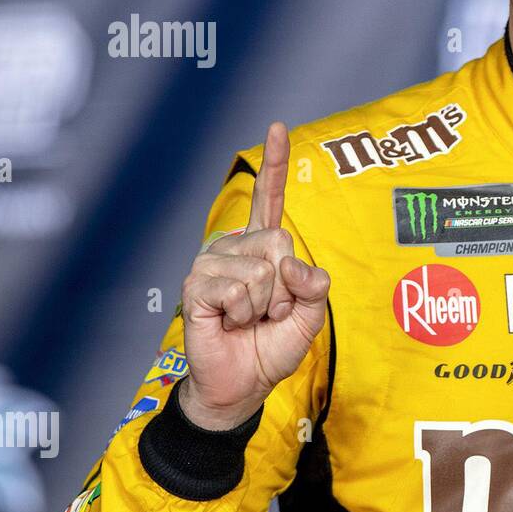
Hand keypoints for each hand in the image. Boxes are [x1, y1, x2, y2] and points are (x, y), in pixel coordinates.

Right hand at [179, 121, 330, 429]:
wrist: (243, 384)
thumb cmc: (272, 346)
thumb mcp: (310, 315)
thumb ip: (315, 286)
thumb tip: (294, 265)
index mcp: (262, 247)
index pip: (270, 199)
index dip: (275, 164)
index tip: (278, 127)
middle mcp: (235, 247)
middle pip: (280, 241)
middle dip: (288, 287)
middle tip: (270, 311)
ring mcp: (212, 262)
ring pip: (263, 269)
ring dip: (267, 305)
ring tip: (250, 319)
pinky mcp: (197, 284)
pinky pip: (240, 288)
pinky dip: (246, 313)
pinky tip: (231, 322)